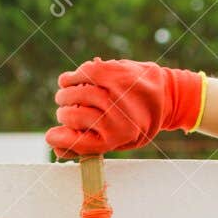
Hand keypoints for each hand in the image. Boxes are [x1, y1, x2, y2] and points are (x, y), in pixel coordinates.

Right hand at [45, 58, 206, 157]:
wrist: (167, 97)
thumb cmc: (137, 123)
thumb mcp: (118, 143)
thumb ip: (87, 145)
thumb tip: (54, 146)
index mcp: (118, 139)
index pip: (77, 142)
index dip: (58, 140)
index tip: (51, 136)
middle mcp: (118, 117)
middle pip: (72, 116)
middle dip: (63, 114)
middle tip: (64, 112)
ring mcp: (118, 92)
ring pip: (77, 93)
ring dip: (64, 95)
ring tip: (64, 96)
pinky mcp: (117, 72)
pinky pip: (85, 73)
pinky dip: (72, 76)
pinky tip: (69, 80)